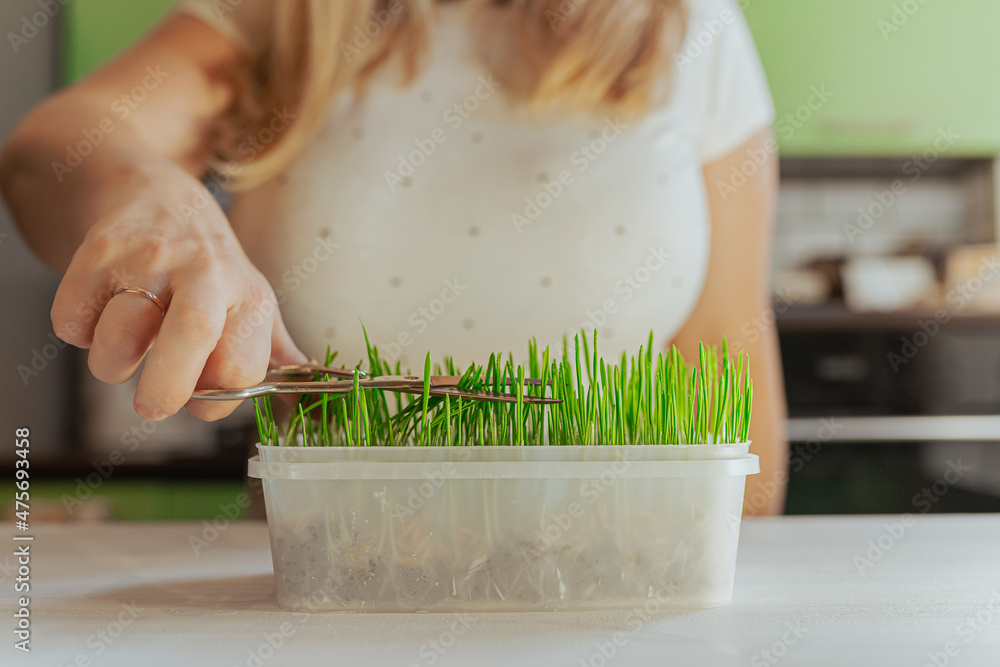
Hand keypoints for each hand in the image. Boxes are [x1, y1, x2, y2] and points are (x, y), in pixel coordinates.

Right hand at [50, 161, 307, 421]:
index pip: (239, 367)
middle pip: (191, 333)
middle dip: (165, 391)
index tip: (202, 395)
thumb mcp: (252, 303)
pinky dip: (78, 332)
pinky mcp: (99, 249)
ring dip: (112, 366)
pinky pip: (73, 320)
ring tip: (127, 346)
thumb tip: (307, 402)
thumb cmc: (209, 267)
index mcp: (249, 296)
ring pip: (118, 341)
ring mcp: (151, 256)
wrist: (154, 193)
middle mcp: (206, 270)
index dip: (216, 399)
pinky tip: (101, 313)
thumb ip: (276, 357)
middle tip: (153, 406)